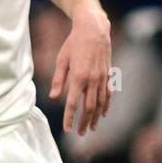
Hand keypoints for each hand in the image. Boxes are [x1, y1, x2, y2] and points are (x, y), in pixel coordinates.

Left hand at [48, 4, 111, 135]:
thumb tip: (53, 97)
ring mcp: (102, 77)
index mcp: (78, 77)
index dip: (69, 118)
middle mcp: (92, 80)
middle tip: (80, 134)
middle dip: (84, 122)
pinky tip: (103, 114)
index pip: (73, 104)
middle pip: (88, 108)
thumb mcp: (61, 59)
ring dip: (96, 117)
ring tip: (91, 128)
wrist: (93, 29)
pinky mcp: (108, 74)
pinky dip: (106, 106)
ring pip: (100, 103)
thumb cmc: (73, 43)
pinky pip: (108, 94)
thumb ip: (58, 80)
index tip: (67, 129)